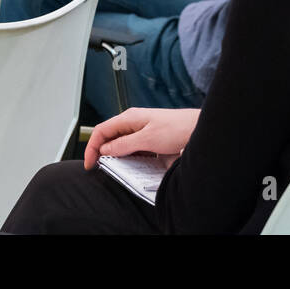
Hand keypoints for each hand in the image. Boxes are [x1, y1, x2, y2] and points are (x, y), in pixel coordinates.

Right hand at [83, 107, 200, 168]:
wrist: (200, 130)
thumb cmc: (178, 128)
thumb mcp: (147, 139)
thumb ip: (124, 144)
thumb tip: (105, 150)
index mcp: (129, 118)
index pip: (101, 131)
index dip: (92, 147)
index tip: (89, 164)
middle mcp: (134, 124)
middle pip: (109, 138)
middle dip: (101, 153)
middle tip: (99, 169)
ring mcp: (142, 133)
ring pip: (121, 146)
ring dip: (116, 158)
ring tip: (114, 170)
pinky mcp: (151, 142)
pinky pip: (134, 151)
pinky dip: (129, 160)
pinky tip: (131, 168)